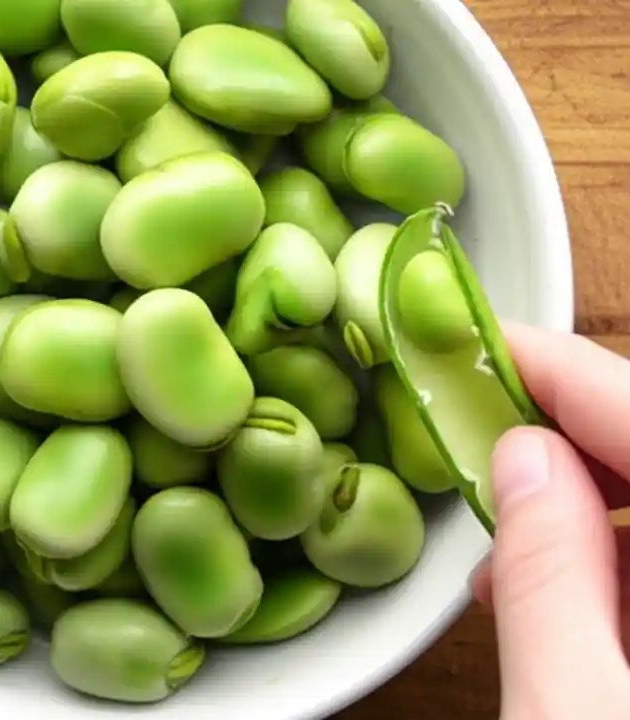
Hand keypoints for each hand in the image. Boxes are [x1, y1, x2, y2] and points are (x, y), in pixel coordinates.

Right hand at [474, 324, 629, 718]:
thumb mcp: (572, 713)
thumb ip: (548, 578)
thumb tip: (518, 456)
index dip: (568, 370)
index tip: (480, 345)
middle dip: (567, 438)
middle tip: (473, 437)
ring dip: (580, 508)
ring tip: (500, 552)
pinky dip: (605, 563)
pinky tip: (549, 601)